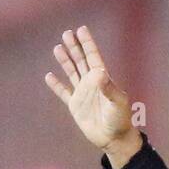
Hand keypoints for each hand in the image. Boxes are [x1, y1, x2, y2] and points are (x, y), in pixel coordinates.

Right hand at [44, 26, 141, 164]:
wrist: (114, 139)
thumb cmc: (120, 120)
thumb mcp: (118, 103)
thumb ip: (108, 88)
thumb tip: (98, 72)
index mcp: (102, 79)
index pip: (93, 57)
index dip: (87, 43)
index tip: (81, 29)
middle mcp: (91, 83)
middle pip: (81, 61)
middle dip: (74, 47)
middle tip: (66, 33)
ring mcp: (83, 94)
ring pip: (72, 73)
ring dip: (65, 61)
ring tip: (57, 48)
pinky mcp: (75, 106)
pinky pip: (64, 93)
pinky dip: (56, 85)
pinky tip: (49, 76)